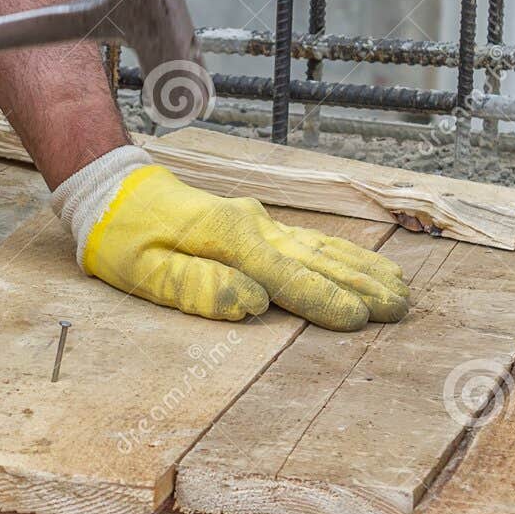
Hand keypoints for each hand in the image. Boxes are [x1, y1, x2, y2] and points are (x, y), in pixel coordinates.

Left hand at [50, 147, 409, 328]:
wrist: (114, 192)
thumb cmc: (124, 238)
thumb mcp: (144, 271)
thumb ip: (197, 287)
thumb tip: (252, 302)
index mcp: (226, 237)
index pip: (283, 275)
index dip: (321, 299)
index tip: (357, 321)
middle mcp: (252, 225)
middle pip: (315, 259)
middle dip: (359, 285)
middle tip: (400, 310)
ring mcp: (259, 222)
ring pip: (321, 248)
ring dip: (362, 270)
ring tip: (399, 291)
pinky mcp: (258, 226)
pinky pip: (311, 242)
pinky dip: (344, 256)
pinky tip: (366, 266)